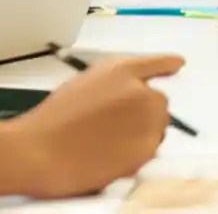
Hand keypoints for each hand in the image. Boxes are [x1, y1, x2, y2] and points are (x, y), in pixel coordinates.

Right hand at [8, 55, 184, 198]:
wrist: (40, 150)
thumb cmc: (53, 120)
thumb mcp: (85, 84)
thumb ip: (114, 83)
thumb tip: (132, 92)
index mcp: (121, 70)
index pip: (157, 63)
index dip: (167, 64)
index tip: (177, 64)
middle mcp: (140, 91)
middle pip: (158, 102)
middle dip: (142, 113)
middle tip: (113, 127)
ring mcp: (146, 120)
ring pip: (157, 128)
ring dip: (141, 133)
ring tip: (106, 142)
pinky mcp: (147, 148)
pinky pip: (150, 150)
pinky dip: (136, 153)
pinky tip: (108, 155)